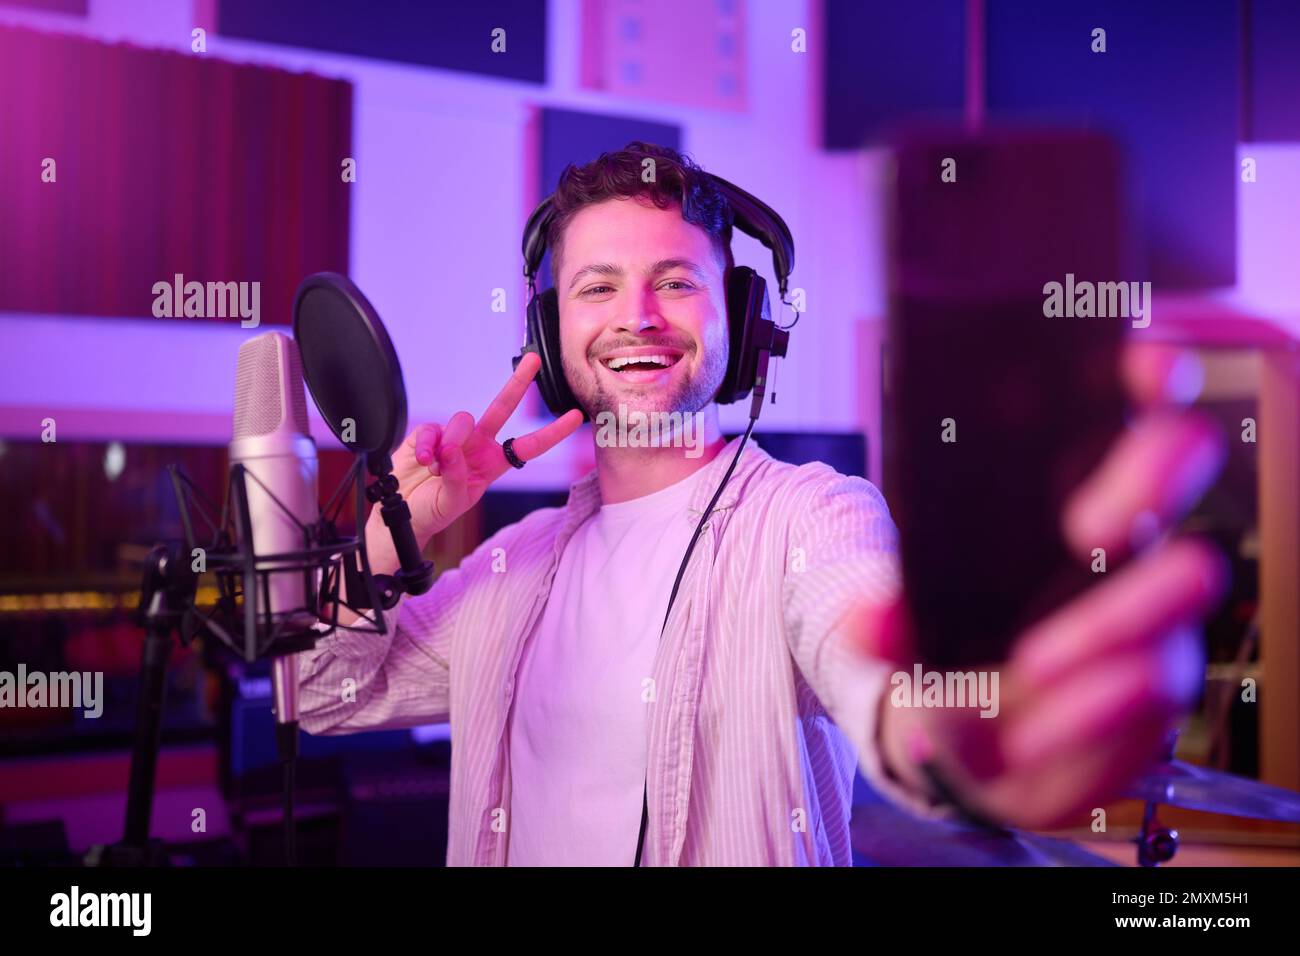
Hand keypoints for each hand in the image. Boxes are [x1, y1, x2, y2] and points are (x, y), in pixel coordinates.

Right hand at [370, 352, 583, 555]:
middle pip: (501, 408)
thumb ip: (455, 477)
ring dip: (450, 443)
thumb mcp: (452, 502)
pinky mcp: (428, 433)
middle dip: (518, 383)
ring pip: (462, 420)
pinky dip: (426, 445)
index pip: (528, 446)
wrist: (404, 512)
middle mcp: (478, 445)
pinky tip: (421, 460)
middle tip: (532, 360)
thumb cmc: (434, 510)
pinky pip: (431, 429)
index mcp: (494, 463)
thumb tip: (452, 449)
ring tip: (435, 468)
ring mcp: (453, 437)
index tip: (575, 416)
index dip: (552, 432)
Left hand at [865, 343, 1228, 829]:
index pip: (1130, 395)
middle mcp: (1127, 527)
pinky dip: (1092, 707)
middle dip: (1148, 477)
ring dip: (1112, 619)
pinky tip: (1035, 726)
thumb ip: (885, 616)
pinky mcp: (1160, 674)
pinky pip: (1157, 679)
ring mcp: (1154, 598)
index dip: (1149, 365)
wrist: (963, 734)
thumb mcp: (902, 621)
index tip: (1136, 360)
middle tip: (1087, 526)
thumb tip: (870, 617)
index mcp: (1065, 479)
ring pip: (1186, 580)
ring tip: (1035, 663)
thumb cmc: (947, 643)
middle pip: (1183, 459)